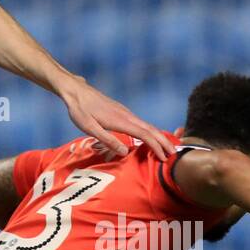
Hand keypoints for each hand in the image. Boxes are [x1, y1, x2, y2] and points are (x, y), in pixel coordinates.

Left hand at [56, 73, 172, 159]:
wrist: (75, 91)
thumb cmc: (80, 110)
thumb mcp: (89, 127)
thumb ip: (107, 139)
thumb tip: (125, 152)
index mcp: (121, 120)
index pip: (145, 135)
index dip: (156, 146)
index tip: (164, 158)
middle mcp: (126, 115)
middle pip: (150, 129)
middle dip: (164, 142)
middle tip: (174, 155)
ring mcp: (125, 112)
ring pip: (146, 125)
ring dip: (158, 137)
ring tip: (166, 148)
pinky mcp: (121, 111)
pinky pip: (140, 123)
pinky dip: (149, 131)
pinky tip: (150, 137)